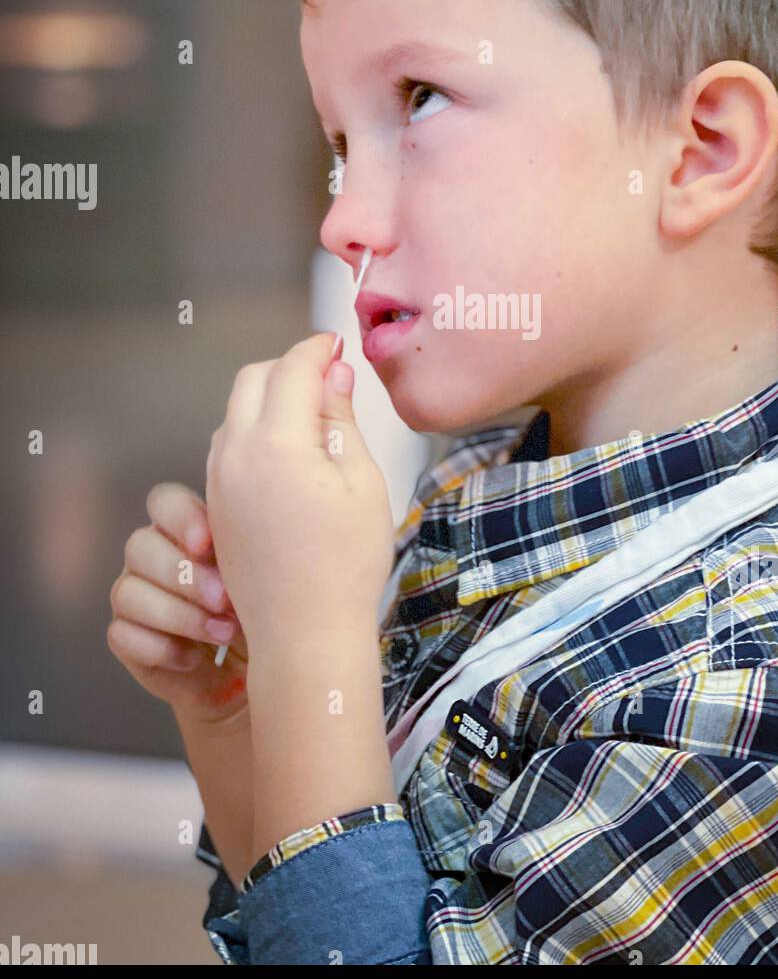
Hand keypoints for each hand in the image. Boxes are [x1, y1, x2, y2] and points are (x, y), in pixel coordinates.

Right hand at [107, 482, 248, 726]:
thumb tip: (251, 541)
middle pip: (140, 545)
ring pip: (128, 592)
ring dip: (178, 615)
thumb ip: (252, 550)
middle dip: (185, 576)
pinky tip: (194, 658)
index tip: (208, 545)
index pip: (165, 502)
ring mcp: (134, 595)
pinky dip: (161, 648)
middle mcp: (153, 556)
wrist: (253, 668)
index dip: (181, 519)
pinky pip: (123, 635)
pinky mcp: (126, 638)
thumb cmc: (262, 609)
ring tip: (223, 633)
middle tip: (225, 601)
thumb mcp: (263, 576)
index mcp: (186, 528)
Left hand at [204, 334, 393, 655]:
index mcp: (277, 441)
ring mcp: (219, 480)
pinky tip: (288, 454)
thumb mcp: (361, 481)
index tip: (337, 345)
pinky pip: (228, 446)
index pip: (293, 368)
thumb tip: (335, 373)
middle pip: (253, 379)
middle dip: (288, 368)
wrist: (305, 633)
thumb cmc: (345, 564)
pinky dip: (254, 432)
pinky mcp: (215, 505)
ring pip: (236, 412)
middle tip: (327, 377)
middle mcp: (237, 454)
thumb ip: (342, 419)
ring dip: (268, 399)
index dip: (318, 349)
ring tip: (312, 417)